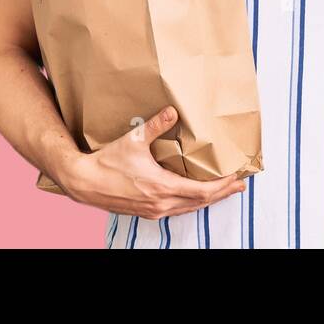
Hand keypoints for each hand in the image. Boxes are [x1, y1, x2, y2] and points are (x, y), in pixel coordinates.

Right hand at [55, 106, 245, 218]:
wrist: (84, 182)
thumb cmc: (107, 162)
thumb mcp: (134, 141)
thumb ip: (156, 125)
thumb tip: (173, 111)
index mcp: (162, 187)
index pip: (201, 191)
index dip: (222, 186)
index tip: (236, 177)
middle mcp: (161, 203)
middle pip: (200, 202)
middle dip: (222, 193)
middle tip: (239, 186)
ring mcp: (153, 210)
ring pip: (189, 209)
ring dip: (208, 200)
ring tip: (224, 192)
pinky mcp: (146, 212)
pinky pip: (177, 211)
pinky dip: (192, 204)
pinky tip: (196, 198)